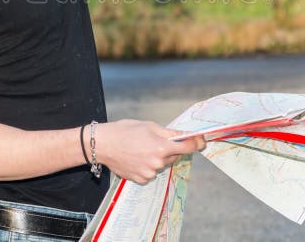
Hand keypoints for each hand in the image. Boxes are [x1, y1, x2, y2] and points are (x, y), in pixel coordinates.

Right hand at [91, 120, 205, 184]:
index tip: (202, 141)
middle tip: (156, 140)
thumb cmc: (125, 130)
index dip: (197, 143)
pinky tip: (136, 157)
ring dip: (158, 157)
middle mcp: (157, 163)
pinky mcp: (141, 179)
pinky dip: (148, 165)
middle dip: (170, 148)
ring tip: (141, 148)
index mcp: (161, 147)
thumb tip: (186, 135)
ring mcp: (149, 173)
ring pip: (162, 164)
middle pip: (174, 156)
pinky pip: (151, 172)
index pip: (187, 148)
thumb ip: (170, 133)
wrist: (103, 144)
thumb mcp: (149, 126)